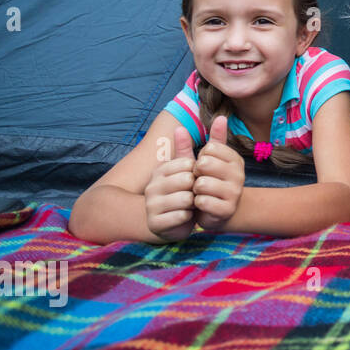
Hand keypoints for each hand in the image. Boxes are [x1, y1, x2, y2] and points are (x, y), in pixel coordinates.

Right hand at [145, 126, 198, 242]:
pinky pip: (181, 216)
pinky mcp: (154, 223)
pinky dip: (188, 217)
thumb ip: (185, 148)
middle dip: (197, 189)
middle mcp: (152, 185)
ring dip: (193, 204)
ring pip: (185, 198)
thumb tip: (180, 126)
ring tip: (190, 205)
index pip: (188, 164)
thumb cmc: (183, 192)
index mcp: (160, 170)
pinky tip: (185, 216)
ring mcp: (151, 204)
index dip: (198, 173)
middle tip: (194, 195)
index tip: (196, 180)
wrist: (173, 223)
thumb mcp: (186, 169)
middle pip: (187, 180)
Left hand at [193, 115, 244, 230]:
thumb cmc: (211, 181)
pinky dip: (197, 203)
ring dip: (195, 190)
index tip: (204, 167)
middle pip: (204, 163)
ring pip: (202, 183)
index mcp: (235, 159)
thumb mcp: (209, 158)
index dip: (200, 157)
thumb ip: (211, 139)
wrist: (218, 211)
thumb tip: (220, 116)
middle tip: (200, 180)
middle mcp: (239, 174)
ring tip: (201, 193)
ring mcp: (235, 192)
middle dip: (196, 173)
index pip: (209, 148)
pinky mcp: (227, 209)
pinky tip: (203, 204)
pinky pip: (202, 201)